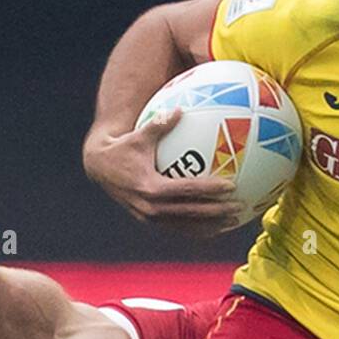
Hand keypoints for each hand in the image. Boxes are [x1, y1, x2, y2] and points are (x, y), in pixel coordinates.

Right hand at [84, 109, 244, 234]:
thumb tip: (180, 109)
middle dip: (217, 212)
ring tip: (233, 222)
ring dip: (212, 226)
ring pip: (187, 227)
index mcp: (151, 187)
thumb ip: (161, 124)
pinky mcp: (151, 223)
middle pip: (192, 213)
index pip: (187, 190)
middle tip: (239, 206)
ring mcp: (152, 218)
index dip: (209, 189)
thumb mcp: (141, 134)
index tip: (230, 186)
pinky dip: (198, 229)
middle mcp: (152, 208)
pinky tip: (216, 226)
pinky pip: (179, 229)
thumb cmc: (123, 147)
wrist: (99, 169)